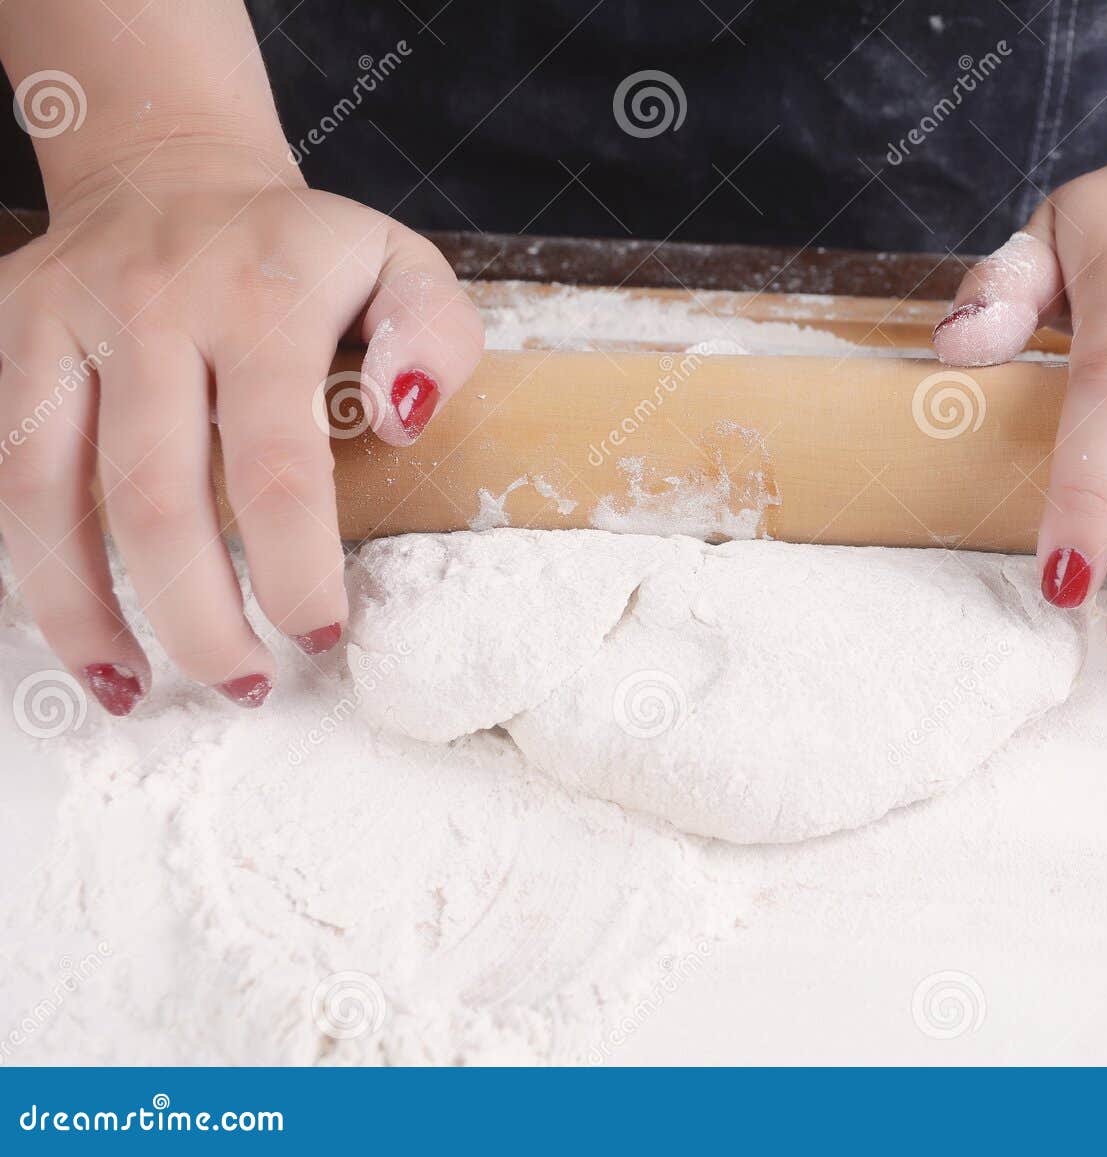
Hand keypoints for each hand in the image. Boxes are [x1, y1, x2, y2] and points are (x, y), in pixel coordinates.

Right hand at [0, 142, 482, 712]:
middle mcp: (150, 304)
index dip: (295, 569)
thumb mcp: (404, 266)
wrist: (171, 170)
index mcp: (263, 299)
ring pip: (41, 492)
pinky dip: (22, 558)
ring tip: (130, 688)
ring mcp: (59, 316)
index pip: (277, 465)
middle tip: (242, 685)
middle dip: (196, 616)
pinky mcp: (1, 328)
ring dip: (82, 610)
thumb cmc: (304, 253)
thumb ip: (435, 336)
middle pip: (155, 498)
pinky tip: (68, 623)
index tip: (318, 636)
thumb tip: (404, 420)